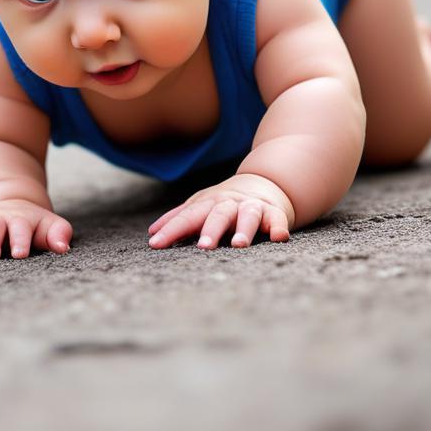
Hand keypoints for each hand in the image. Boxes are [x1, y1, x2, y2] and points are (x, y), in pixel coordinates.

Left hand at [147, 173, 293, 250]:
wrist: (264, 184)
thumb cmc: (226, 203)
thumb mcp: (201, 206)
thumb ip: (179, 219)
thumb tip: (152, 234)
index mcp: (209, 204)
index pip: (187, 217)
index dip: (171, 230)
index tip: (155, 244)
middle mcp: (230, 204)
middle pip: (217, 214)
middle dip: (210, 230)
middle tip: (203, 247)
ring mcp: (253, 207)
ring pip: (248, 215)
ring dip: (244, 228)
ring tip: (239, 245)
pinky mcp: (275, 213)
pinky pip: (278, 219)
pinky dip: (279, 227)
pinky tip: (278, 237)